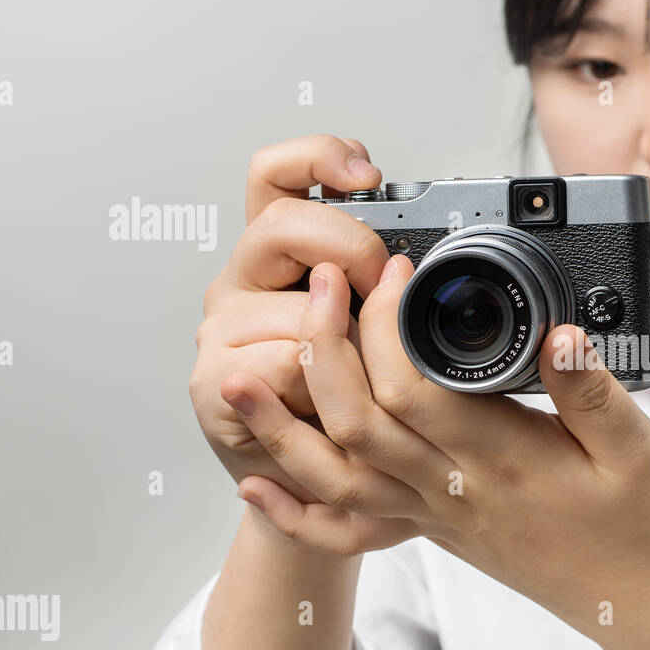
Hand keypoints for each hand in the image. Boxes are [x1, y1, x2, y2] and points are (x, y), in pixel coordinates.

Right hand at [189, 134, 387, 506]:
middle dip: (351, 248)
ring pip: (291, 304)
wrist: (322, 491)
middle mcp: (246, 279)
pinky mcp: (215, 381)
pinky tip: (328, 404)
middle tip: (387, 284)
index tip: (370, 175)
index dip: (320, 157)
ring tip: (368, 370)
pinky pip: (280, 365)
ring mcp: (225, 328)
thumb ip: (393, 286)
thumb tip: (434, 259)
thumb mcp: (383, 332)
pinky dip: (319, 386)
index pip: (278, 173)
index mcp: (282, 254)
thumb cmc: (359, 409)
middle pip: (283, 223)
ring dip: (344, 337)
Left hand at [226, 256, 649, 614]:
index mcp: (498, 457)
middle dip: (324, 345)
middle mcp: (449, 488)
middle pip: (356, 420)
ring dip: (277, 427)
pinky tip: (255, 483)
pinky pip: (342, 530)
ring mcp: (428, 514)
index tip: (393, 270)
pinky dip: (290, 513)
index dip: (386, 323)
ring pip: (332, 474)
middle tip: (320, 283)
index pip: (413, 386)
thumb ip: (593, 390)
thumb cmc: (629, 518)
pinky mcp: (422, 529)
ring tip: (233, 379)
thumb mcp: (636, 446)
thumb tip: (560, 334)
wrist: (622, 592)